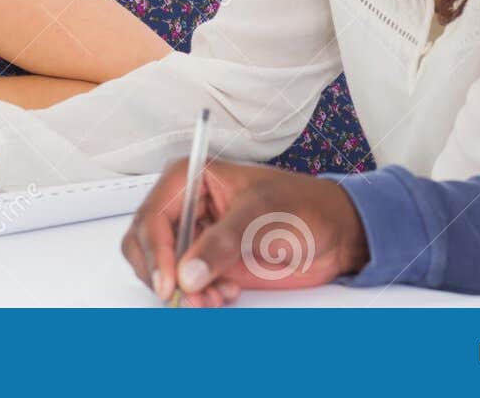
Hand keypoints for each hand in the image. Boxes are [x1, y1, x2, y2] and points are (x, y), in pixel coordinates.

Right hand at [121, 158, 370, 307]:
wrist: (333, 234)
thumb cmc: (302, 206)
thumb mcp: (260, 216)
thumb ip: (222, 243)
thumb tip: (187, 274)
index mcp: (191, 178)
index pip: (153, 214)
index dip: (155, 251)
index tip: (170, 283)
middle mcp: (186, 206)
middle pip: (146, 243)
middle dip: (165, 275)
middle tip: (190, 298)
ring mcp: (195, 236)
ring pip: (162, 269)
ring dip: (182, 291)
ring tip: (213, 299)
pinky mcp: (207, 262)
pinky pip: (184, 285)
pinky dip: (198, 296)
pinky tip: (225, 294)